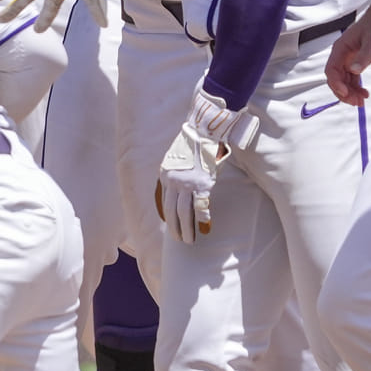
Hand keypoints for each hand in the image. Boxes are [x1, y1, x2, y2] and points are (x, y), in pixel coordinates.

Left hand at [155, 89, 248, 242]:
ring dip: (187, 228)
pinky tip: (204, 227)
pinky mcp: (203, 183)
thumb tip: (174, 190)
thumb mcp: (175, 159)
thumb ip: (173, 174)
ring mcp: (188, 183)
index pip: (165, 202)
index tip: (172, 228)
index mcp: (165, 174)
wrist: (203, 131)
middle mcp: (174, 180)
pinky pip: (201, 205)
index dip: (169, 218)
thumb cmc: (190, 144)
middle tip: (179, 240)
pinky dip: (202, 218)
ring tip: (189, 240)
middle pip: (172, 210)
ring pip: (185, 212)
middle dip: (175, 228)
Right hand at [325, 5, 370, 105]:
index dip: (336, 83)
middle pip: (336, 78)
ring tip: (362, 101)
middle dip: (343, 92)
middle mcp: (341, 55)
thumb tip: (354, 70)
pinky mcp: (355, 63)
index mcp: (341, 48)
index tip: (345, 93)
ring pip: (343, 81)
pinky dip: (355, 88)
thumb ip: (363, 55)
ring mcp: (348, 60)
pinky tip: (364, 94)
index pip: (331, 70)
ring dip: (350, 93)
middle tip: (357, 102)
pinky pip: (351, 79)